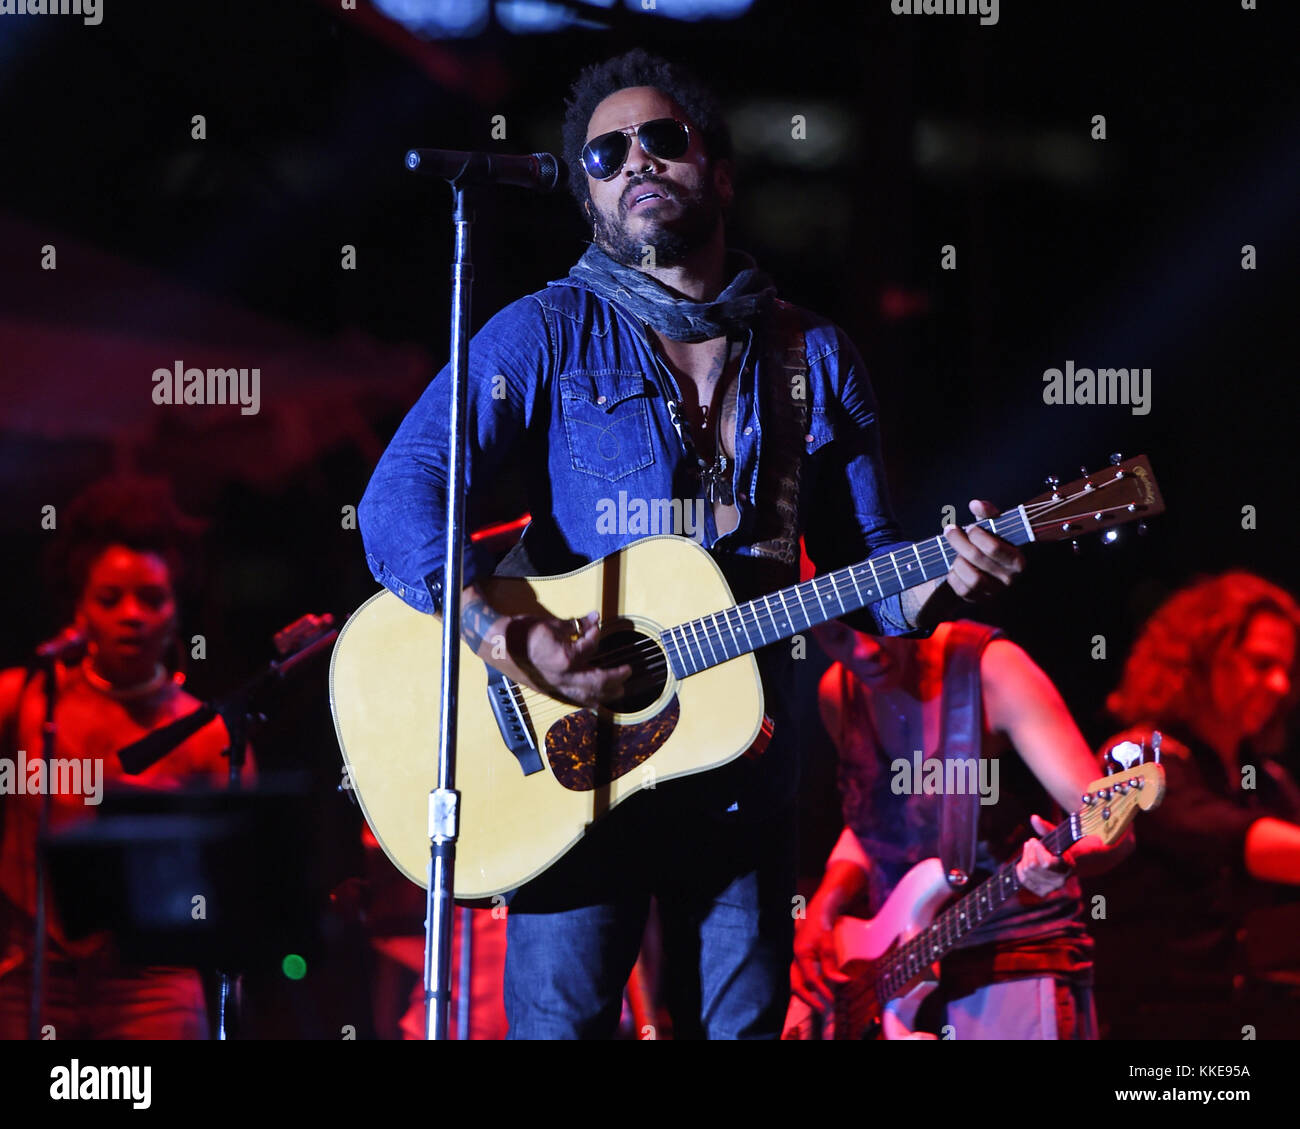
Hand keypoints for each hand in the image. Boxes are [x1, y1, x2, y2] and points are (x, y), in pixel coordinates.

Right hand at [518, 611, 631, 707]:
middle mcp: (562, 677)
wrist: (496, 646)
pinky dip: (587, 700)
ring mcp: (556, 686)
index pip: (591, 646)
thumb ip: (575, 625)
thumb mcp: (550, 624)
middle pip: (597, 681)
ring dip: (605, 693)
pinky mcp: (549, 691)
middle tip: (627, 671)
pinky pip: (573, 700)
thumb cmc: (521, 632)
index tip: (594, 623)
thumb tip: (593, 618)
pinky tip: (595, 700)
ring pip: (587, 696)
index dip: (595, 632)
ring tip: (619, 690)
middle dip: (615, 677)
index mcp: (564, 658)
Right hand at [791, 888, 851, 1011]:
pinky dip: (806, 984)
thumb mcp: (828, 944)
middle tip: (821, 1009)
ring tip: (818, 1003)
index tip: (831, 1000)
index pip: (810, 979)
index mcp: (800, 954)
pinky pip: (799, 975)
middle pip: (795, 984)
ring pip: (795, 980)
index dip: (821, 991)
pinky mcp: (800, 957)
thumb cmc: (821, 924)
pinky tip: (816, 988)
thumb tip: (841, 981)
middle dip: (807, 999)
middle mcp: (795, 957)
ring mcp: (796, 957)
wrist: (818, 910)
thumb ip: (832, 964)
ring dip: (805, 993)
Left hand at [942, 499, 1024, 601]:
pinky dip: (954, 576)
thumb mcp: (994, 527)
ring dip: (958, 562)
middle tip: (949, 530)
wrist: (986, 568)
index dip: (978, 536)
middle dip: (959, 541)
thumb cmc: (990, 543)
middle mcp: (1008, 578)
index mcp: (1017, 560)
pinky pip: (962, 590)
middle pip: (978, 559)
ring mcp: (994, 591)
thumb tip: (976, 504)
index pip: (994, 548)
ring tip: (955, 553)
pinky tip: (954, 567)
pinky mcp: (979, 599)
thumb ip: (988, 513)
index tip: (969, 527)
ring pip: (972, 578)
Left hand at [1016, 822, 1072, 897]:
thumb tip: (1034, 818)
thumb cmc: (1059, 846)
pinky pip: (1024, 881)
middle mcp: (1060, 881)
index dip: (1037, 850)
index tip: (1034, 840)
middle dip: (1029, 851)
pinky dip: (1020, 870)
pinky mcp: (1042, 892)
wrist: (1065, 864)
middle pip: (1033, 866)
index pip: (1046, 863)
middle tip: (1030, 842)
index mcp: (1067, 867)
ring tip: (1027, 849)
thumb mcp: (1055, 835)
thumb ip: (1045, 827)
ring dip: (1024, 858)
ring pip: (1027, 872)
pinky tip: (1022, 862)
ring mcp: (1051, 888)